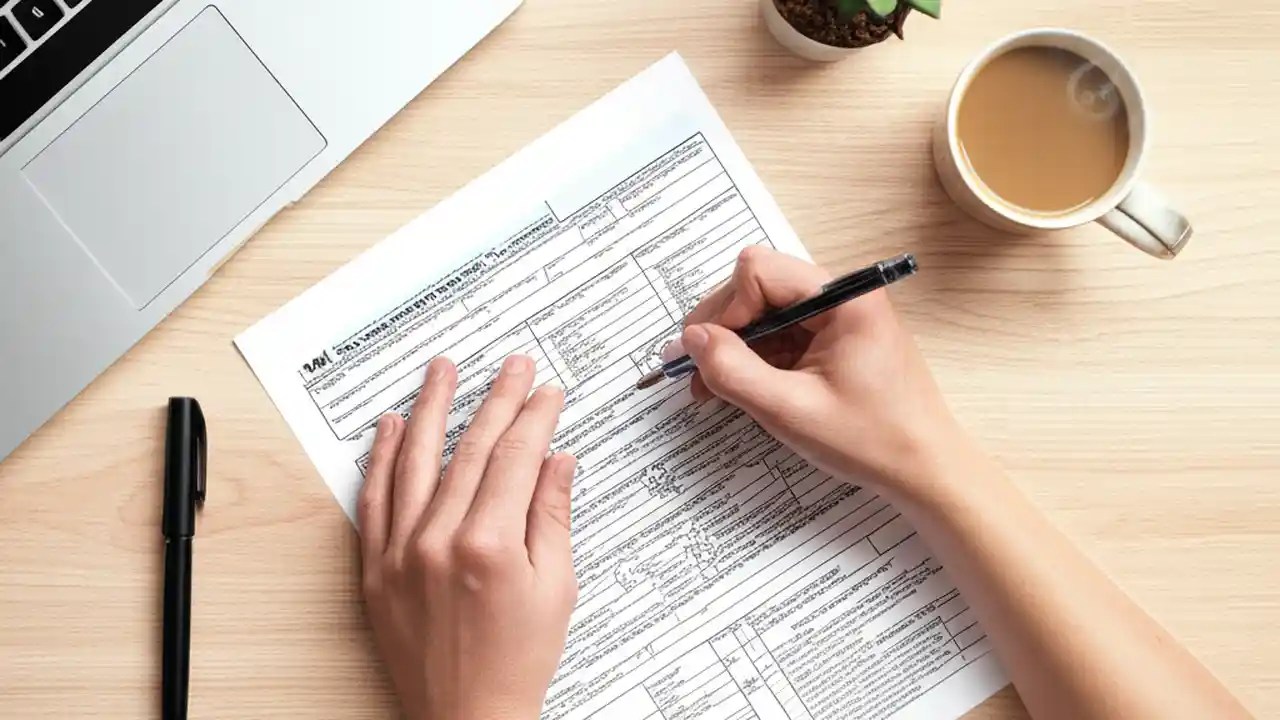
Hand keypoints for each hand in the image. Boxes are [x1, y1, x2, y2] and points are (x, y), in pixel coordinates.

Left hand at [358, 355, 577, 719]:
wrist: (467, 719)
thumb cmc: (518, 663)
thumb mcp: (556, 589)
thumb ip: (552, 517)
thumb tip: (557, 460)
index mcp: (488, 545)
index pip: (516, 458)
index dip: (535, 417)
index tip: (547, 390)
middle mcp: (437, 541)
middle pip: (470, 450)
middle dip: (496, 400)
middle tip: (511, 364)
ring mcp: (401, 554)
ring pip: (414, 462)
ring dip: (430, 409)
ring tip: (442, 371)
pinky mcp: (376, 570)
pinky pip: (374, 501)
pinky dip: (380, 460)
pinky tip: (389, 427)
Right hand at [675, 246, 972, 502]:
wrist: (923, 469)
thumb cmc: (870, 440)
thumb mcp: (790, 410)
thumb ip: (734, 371)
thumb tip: (690, 340)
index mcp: (842, 298)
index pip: (758, 272)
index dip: (727, 310)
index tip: (713, 355)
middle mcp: (841, 295)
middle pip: (758, 286)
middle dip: (723, 327)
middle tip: (694, 371)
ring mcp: (838, 317)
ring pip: (765, 312)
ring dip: (734, 346)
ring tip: (710, 387)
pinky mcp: (834, 340)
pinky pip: (782, 334)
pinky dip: (755, 358)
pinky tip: (738, 387)